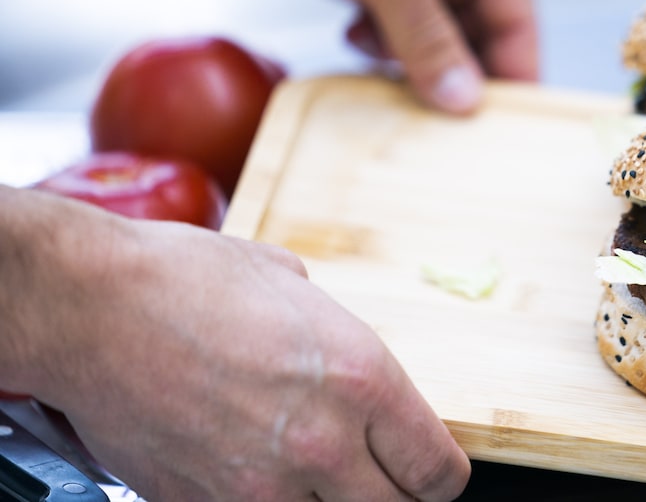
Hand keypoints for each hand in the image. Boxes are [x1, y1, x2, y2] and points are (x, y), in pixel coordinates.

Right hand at [0, 188, 468, 500]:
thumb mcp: (297, 288)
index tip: (426, 466)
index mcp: (361, 379)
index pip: (438, 472)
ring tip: (311, 470)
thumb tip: (352, 367)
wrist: (90, 308)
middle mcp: (322, 442)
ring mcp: (261, 487)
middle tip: (380, 475)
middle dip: (396, 495)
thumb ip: (341, 341)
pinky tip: (254, 472)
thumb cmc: (187, 281)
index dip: (437, 473)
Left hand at [162, 0, 539, 113]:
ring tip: (395, 77)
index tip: (506, 124)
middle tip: (446, 120)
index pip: (517, 19)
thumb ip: (430, 40)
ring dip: (417, 65)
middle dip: (460, 75)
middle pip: (478, 33)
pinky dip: (383, 48)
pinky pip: (396, 29)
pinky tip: (358, 43)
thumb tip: (462, 96)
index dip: (514, 74)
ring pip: (435, 36)